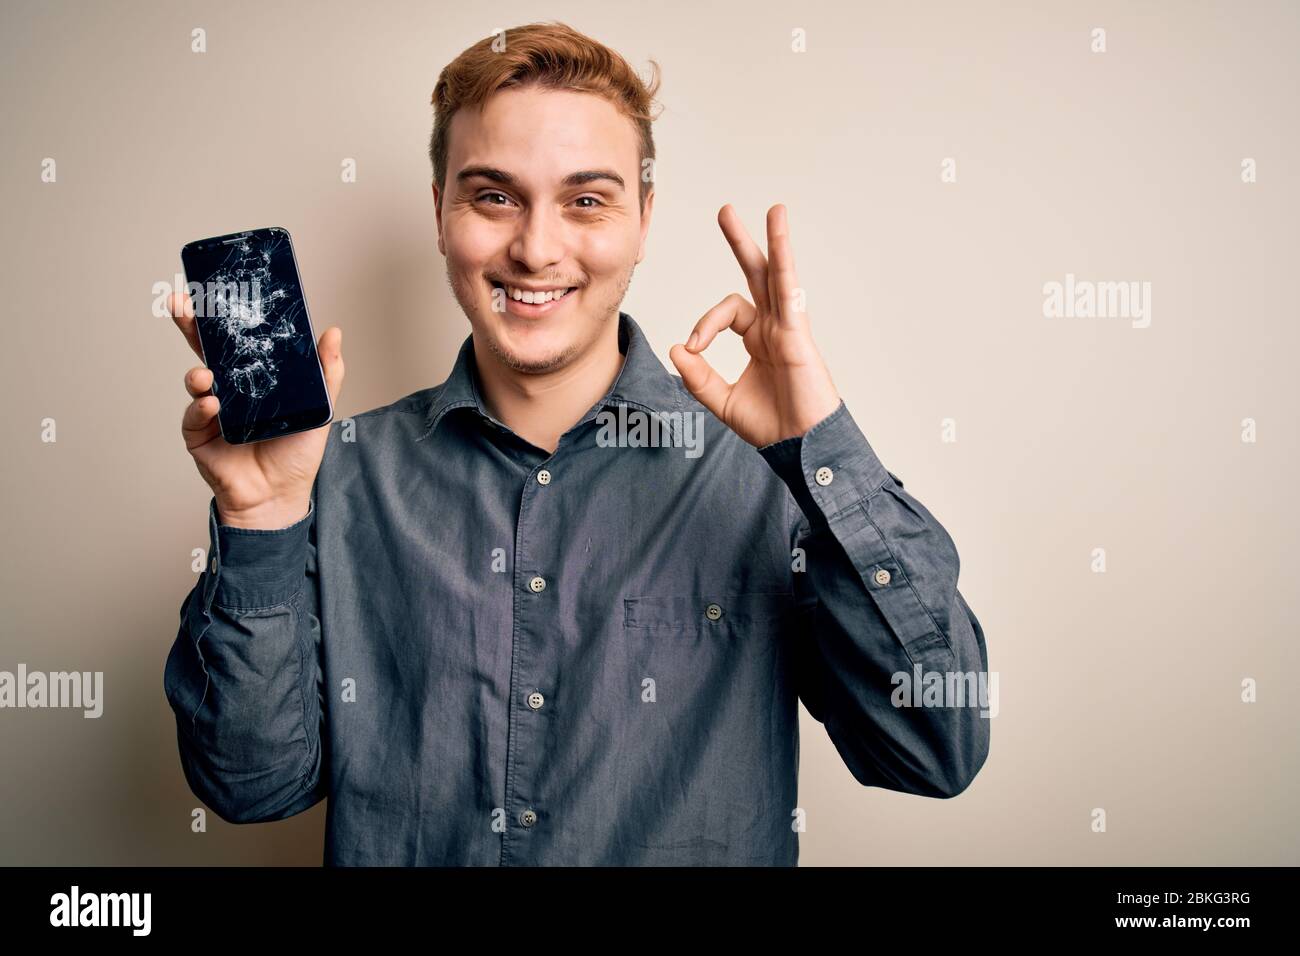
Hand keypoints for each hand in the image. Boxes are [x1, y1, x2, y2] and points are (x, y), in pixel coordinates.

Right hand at [168, 290, 344, 528]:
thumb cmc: (296, 453)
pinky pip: (193, 416)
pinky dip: (199, 408)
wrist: (280, 497)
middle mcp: (229, 389)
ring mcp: (211, 411)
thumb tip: (334, 331)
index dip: (222, 317)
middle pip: (206, 351)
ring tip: (205, 375)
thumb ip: (327, 372)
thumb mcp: (321, 408)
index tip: (211, 289)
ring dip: (196, 373)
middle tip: (181, 305)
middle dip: (191, 326)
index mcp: (254, 377)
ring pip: (195, 380)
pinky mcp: (199, 435)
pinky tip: (211, 404)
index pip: (236, 340)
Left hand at [669, 204, 840, 447]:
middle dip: (742, 243)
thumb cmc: (772, 426)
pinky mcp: (798, 332)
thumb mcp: (723, 401)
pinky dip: (784, 258)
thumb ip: (699, 377)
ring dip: (772, 240)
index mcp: (759, 340)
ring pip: (777, 275)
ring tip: (774, 208)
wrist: (799, 445)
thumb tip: (678, 348)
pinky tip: (780, 232)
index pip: (727, 313)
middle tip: (725, 212)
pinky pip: (789, 288)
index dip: (704, 325)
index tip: (693, 348)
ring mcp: (788, 327)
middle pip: (757, 275)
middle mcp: (774, 327)